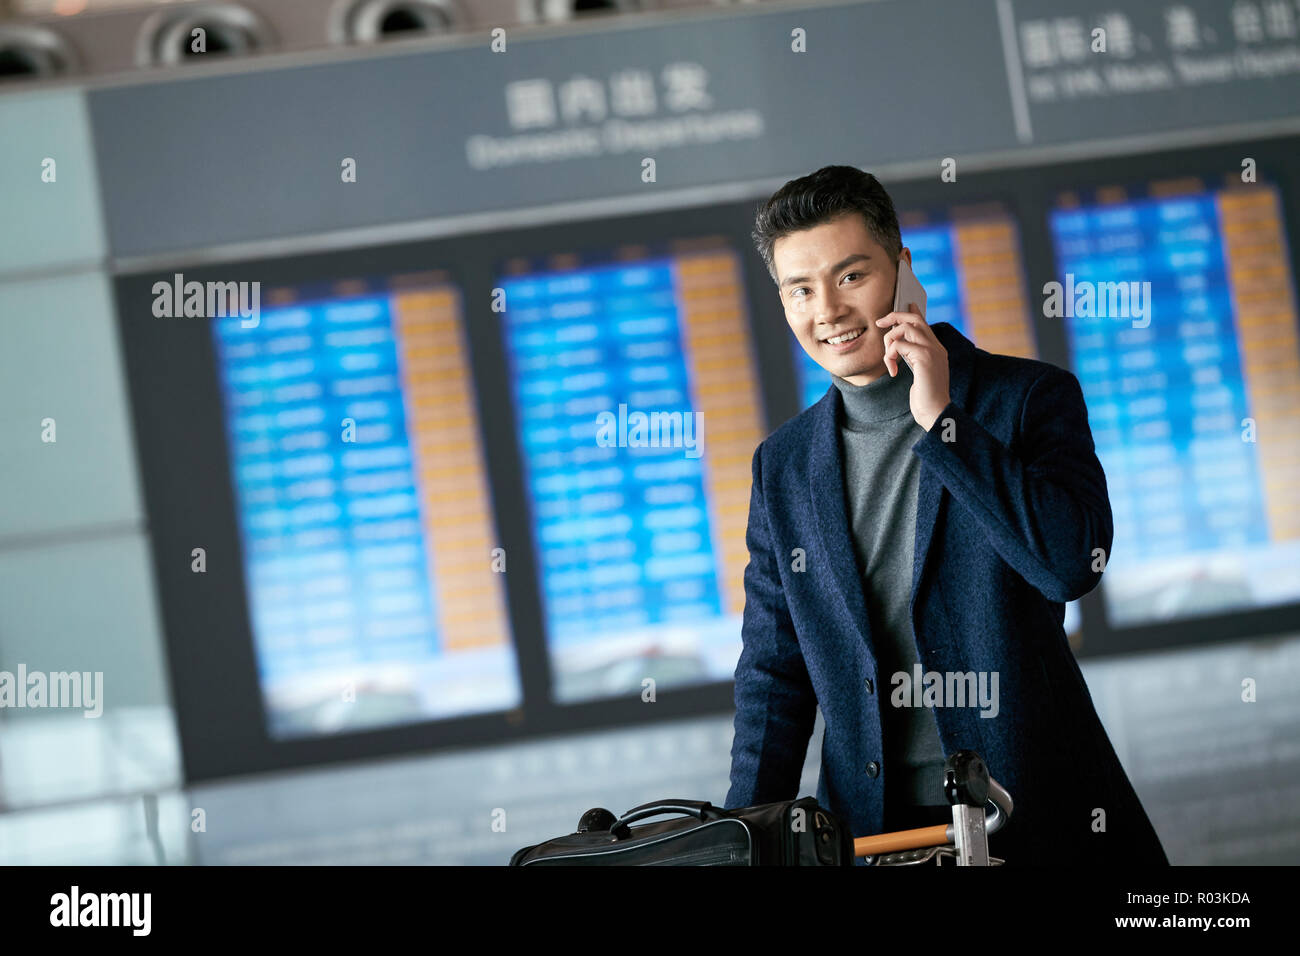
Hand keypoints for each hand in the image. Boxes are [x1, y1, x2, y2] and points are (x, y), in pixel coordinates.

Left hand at [876, 305, 950, 431]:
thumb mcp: (920, 373)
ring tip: (889, 360)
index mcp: (936, 349)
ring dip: (889, 342)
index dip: (912, 311)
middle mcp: (936, 347)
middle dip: (894, 316)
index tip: (901, 307)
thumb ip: (914, 357)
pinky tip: (893, 370)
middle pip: (914, 319)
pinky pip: (899, 345)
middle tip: (879, 322)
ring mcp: (932, 351)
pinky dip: (890, 356)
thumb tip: (900, 345)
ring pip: (904, 328)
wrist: (935, 412)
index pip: (924, 323)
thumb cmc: (926, 397)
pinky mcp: (924, 358)